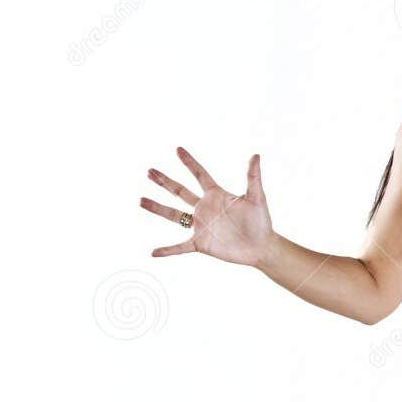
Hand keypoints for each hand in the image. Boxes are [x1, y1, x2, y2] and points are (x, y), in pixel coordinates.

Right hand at [140, 147, 274, 266]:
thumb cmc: (261, 222)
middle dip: (164, 182)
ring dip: (157, 208)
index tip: (178, 149)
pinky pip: (180, 247)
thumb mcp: (256, 197)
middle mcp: (205, 208)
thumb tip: (256, 155)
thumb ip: (253, 177)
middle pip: (180, 192)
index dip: (189, 162)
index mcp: (216, 195)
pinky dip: (167, 250)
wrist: (261, 247)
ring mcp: (201, 225)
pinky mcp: (201, 243)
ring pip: (174, 215)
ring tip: (140, 200)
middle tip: (149, 171)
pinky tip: (153, 252)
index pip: (199, 175)